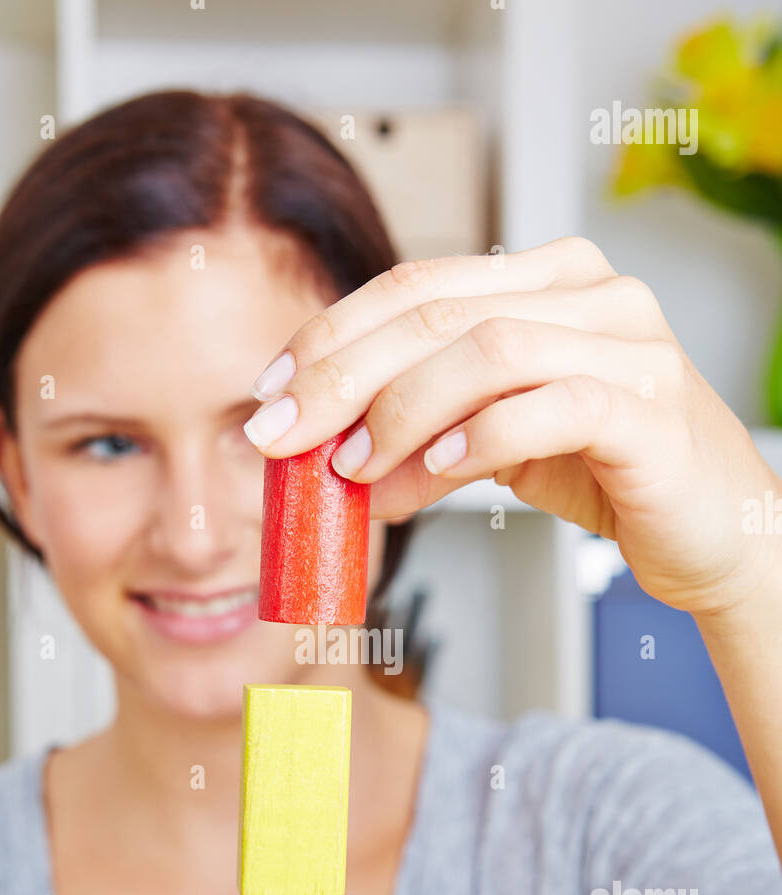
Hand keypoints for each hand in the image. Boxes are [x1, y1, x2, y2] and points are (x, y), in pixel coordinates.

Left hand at [243, 236, 781, 617]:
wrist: (710, 529)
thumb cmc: (607, 473)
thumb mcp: (497, 439)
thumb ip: (424, 428)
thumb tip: (323, 453)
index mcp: (547, 278)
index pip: (415, 286)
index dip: (331, 336)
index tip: (270, 396)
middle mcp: (591, 292)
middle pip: (435, 312)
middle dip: (340, 377)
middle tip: (282, 438)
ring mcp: (628, 342)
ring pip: (486, 350)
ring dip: (399, 415)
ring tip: (355, 471)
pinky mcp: (649, 407)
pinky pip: (546, 406)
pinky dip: (476, 440)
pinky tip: (430, 474)